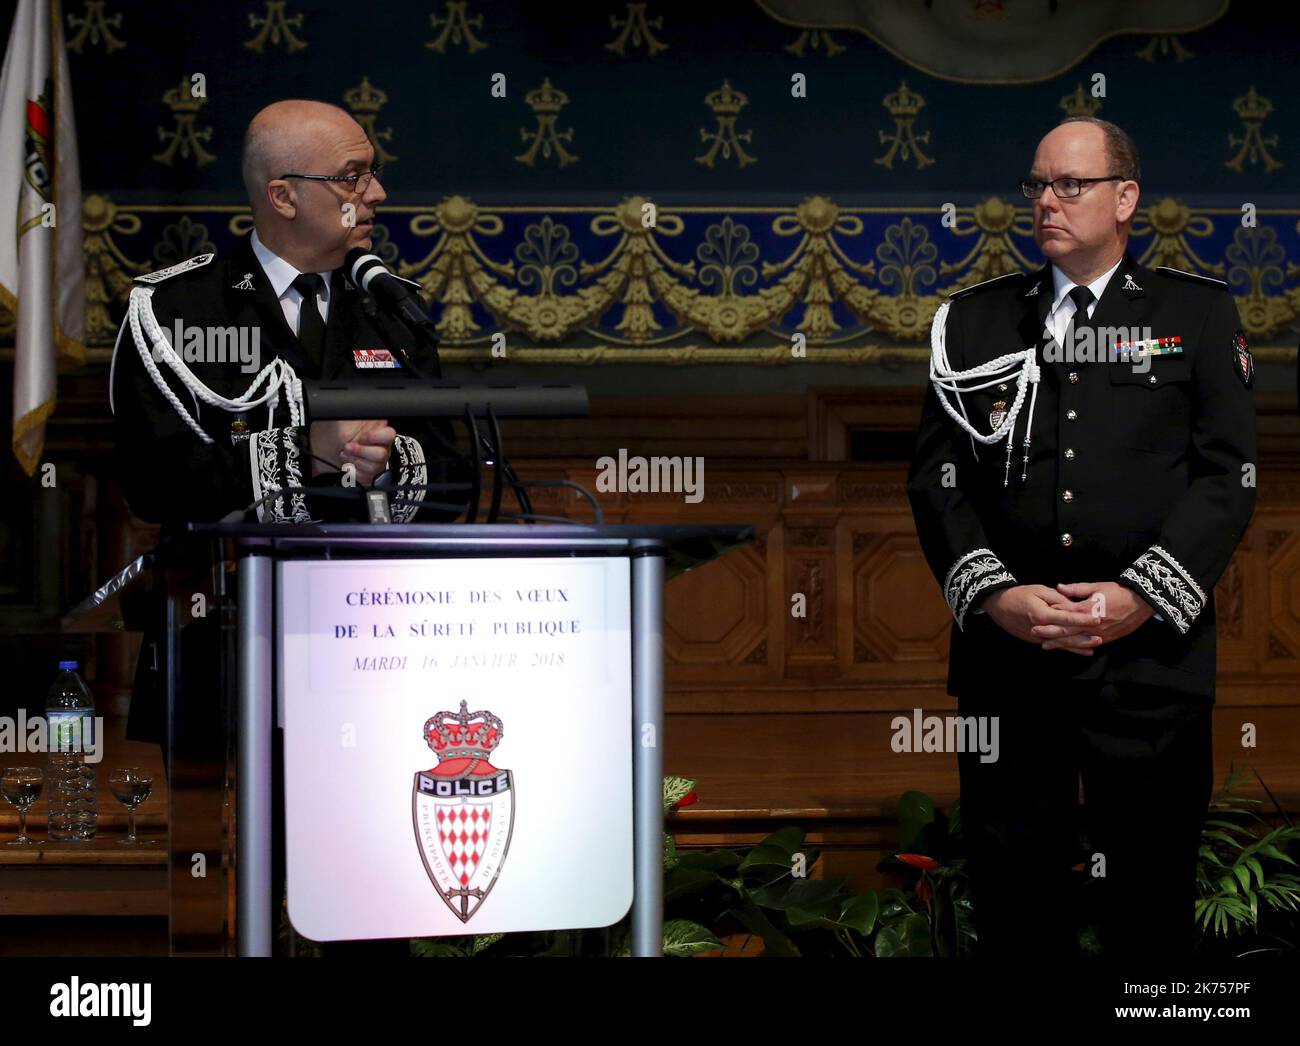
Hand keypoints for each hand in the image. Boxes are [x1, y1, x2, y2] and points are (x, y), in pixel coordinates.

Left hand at [309, 419, 395, 485]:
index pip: (389, 434)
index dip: (375, 437)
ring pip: (375, 468)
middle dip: (361, 452)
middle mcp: (377, 447)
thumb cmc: (327, 434)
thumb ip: (352, 412)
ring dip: (355, 462)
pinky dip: (354, 473)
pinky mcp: (367, 476)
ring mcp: (374, 463)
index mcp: (375, 431)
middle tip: (347, 447)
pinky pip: (367, 479)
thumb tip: (358, 406)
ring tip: (344, 456)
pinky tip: (347, 466)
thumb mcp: (338, 418)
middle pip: (382, 454)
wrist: (317, 452)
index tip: (362, 437)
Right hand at [979, 584, 1103, 655]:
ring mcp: (1036, 636)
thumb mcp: (1039, 590)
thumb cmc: (1019, 594)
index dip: (1082, 619)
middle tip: (1100, 638)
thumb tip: (1074, 606)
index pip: (1066, 618)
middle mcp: (1039, 628)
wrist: (998, 604)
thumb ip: (1058, 599)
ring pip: (1060, 642)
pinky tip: (1079, 650)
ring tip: (1093, 647)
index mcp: (1041, 614)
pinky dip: (1066, 647)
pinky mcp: (1033, 640)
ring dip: (1077, 646)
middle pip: (1065, 634)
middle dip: (1083, 637)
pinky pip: (1053, 644)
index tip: (1097, 619)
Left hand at [1031, 581, 1154, 649]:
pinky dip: (1075, 647)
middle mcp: (1091, 624)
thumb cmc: (1118, 592)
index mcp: (1088, 609)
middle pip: (1067, 631)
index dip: (1050, 616)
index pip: (1064, 614)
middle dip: (1049, 633)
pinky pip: (1087, 645)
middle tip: (1034, 632)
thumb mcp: (1096, 586)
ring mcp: (1099, 634)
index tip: (1036, 616)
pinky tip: (1066, 649)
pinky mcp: (1106, 640)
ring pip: (1075, 641)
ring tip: (1044, 645)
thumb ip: (1076, 589)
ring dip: (1059, 644)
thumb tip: (1058, 587)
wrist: (1141, 603)